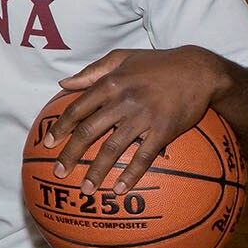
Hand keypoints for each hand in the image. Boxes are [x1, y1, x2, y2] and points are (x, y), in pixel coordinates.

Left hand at [44, 47, 230, 194]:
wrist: (199, 70)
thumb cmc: (157, 63)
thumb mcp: (122, 58)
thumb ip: (92, 71)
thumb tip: (63, 83)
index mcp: (111, 83)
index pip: (78, 108)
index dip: (61, 128)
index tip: (48, 144)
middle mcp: (124, 100)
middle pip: (90, 131)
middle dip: (71, 154)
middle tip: (59, 172)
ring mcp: (144, 117)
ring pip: (113, 148)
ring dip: (97, 171)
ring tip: (86, 189)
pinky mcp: (164, 130)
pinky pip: (144, 156)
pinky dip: (131, 174)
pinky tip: (120, 189)